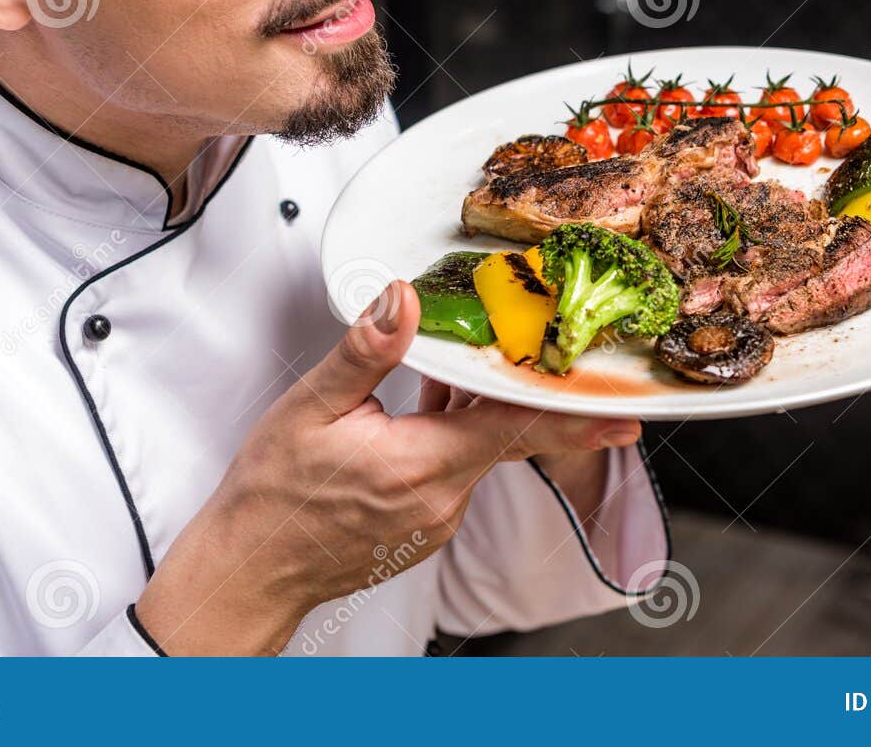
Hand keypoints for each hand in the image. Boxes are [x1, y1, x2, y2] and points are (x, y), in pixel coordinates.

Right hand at [133, 280, 640, 654]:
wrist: (249, 571)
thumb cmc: (272, 498)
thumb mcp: (312, 409)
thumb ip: (367, 352)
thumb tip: (404, 300)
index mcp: (420, 466)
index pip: (516, 429)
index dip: (572, 413)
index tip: (621, 410)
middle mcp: (440, 500)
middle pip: (510, 438)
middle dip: (548, 408)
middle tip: (599, 386)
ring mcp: (435, 520)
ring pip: (482, 453)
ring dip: (483, 414)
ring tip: (468, 373)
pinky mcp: (424, 527)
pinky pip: (457, 472)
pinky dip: (455, 438)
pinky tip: (425, 410)